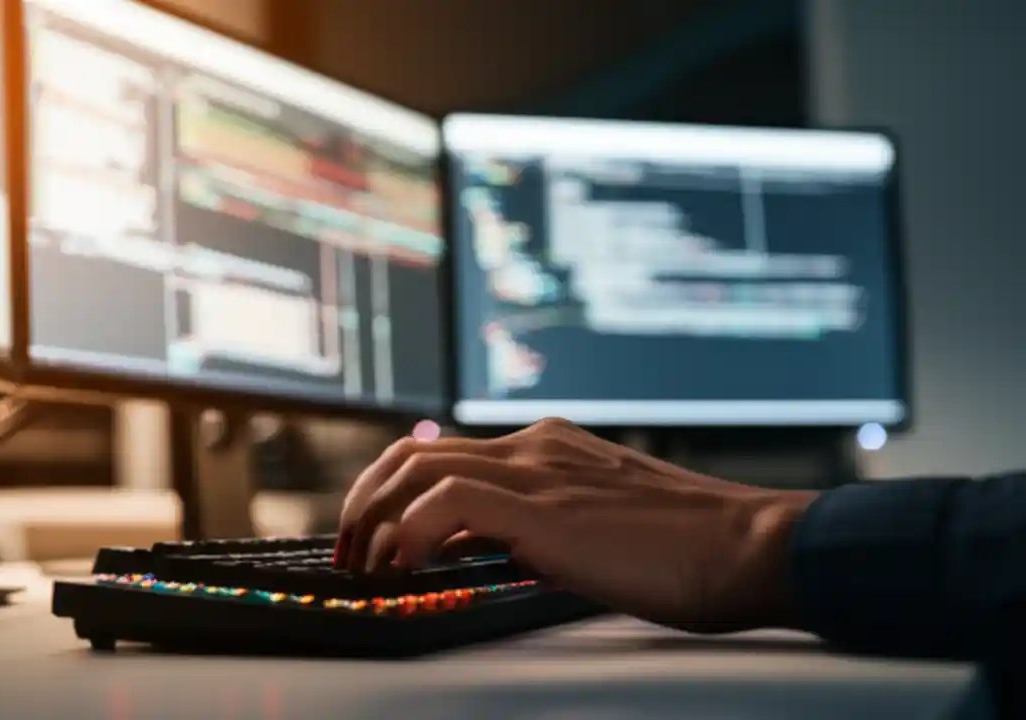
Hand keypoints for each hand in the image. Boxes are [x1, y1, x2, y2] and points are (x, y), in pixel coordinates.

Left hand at [336, 418, 815, 631]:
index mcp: (547, 446)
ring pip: (417, 468)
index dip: (392, 491)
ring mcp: (539, 472)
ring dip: (374, 518)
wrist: (750, 545)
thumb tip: (490, 551)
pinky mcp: (545, 510)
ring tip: (364, 567)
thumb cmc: (690, 549)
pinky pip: (447, 502)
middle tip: (350, 552)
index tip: (372, 537)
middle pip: (413, 453)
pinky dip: (407, 532)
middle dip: (364, 501)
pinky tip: (403, 567)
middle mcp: (534, 447)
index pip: (442, 451)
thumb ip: (546, 524)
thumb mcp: (603, 523)